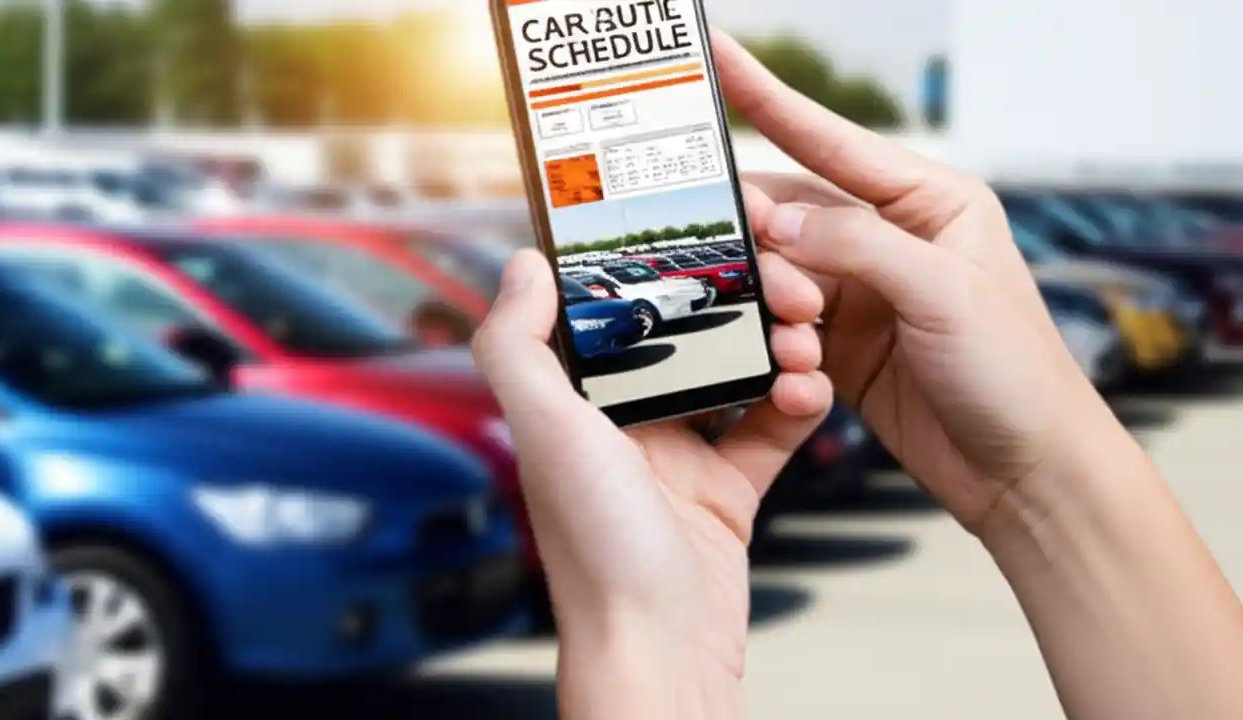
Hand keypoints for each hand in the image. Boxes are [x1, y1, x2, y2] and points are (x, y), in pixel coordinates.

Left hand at [472, 249, 829, 717]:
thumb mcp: (548, 431)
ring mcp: (677, 454)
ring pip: (735, 373)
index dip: (657, 266)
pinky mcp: (725, 488)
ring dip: (776, 346)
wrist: (663, 651)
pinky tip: (812, 391)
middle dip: (737, 303)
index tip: (705, 231)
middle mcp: (622, 422)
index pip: (614, 309)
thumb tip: (525, 262)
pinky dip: (797, 403)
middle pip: (685, 334)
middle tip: (781, 285)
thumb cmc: (598, 550)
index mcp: (574, 400)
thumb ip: (520, 344)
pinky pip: (769, 428)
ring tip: (804, 339)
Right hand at [715, 32, 1128, 537]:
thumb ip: (856, 247)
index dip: (770, 100)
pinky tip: (789, 362)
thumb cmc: (1014, 373)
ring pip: (780, 272)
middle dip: (760, 234)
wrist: (1024, 471)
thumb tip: (776, 224)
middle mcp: (891, 240)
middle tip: (739, 261)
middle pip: (793, 212)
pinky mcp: (841, 345)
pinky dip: (775, 340)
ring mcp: (863, 293)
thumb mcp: (942, 293)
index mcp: (930, 202)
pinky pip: (783, 325)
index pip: (833, 142)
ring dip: (769, 297)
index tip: (720, 62)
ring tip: (793, 331)